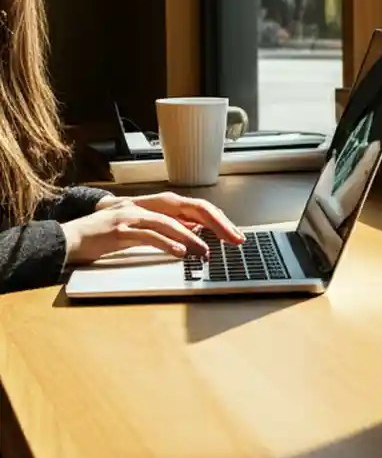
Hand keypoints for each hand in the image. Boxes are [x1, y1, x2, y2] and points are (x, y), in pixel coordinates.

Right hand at [96, 193, 244, 243]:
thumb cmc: (108, 234)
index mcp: (155, 204)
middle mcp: (146, 205)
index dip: (218, 219)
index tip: (235, 235)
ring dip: (191, 238)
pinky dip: (165, 243)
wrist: (70, 237)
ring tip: (206, 252)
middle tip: (234, 239)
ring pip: (169, 222)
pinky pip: (147, 236)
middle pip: (190, 208)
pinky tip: (179, 253)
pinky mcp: (118, 230)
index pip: (195, 206)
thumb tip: (195, 230)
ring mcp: (131, 216)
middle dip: (216, 223)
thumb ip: (167, 226)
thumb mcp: (142, 227)